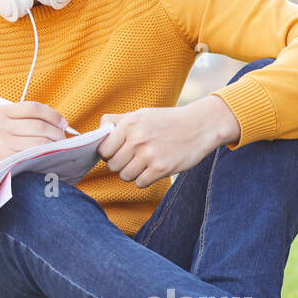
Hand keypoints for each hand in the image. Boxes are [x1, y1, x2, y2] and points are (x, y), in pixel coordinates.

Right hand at [0, 100, 69, 197]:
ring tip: (59, 149)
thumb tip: (56, 120)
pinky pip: (34, 156)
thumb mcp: (1, 127)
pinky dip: (46, 156)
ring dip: (55, 146)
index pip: (33, 108)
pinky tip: (50, 158)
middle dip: (57, 133)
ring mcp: (1, 142)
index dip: (52, 115)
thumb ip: (24, 119)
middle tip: (64, 140)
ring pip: (40, 142)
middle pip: (39, 125)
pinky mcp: (6, 159)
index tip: (63, 123)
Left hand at [97, 96, 240, 188]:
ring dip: (132, 173)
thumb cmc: (167, 121)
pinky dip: (144, 180)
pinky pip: (139, 184)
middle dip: (120, 165)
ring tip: (144, 163)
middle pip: (112, 165)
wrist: (200, 126)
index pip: (103, 149)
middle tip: (133, 159)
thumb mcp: (141, 114)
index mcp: (129, 123)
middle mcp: (137, 138)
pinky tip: (153, 169)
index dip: (108, 154)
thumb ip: (117, 122)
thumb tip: (97, 134)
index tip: (117, 152)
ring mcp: (149, 154)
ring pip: (125, 176)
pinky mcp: (161, 168)